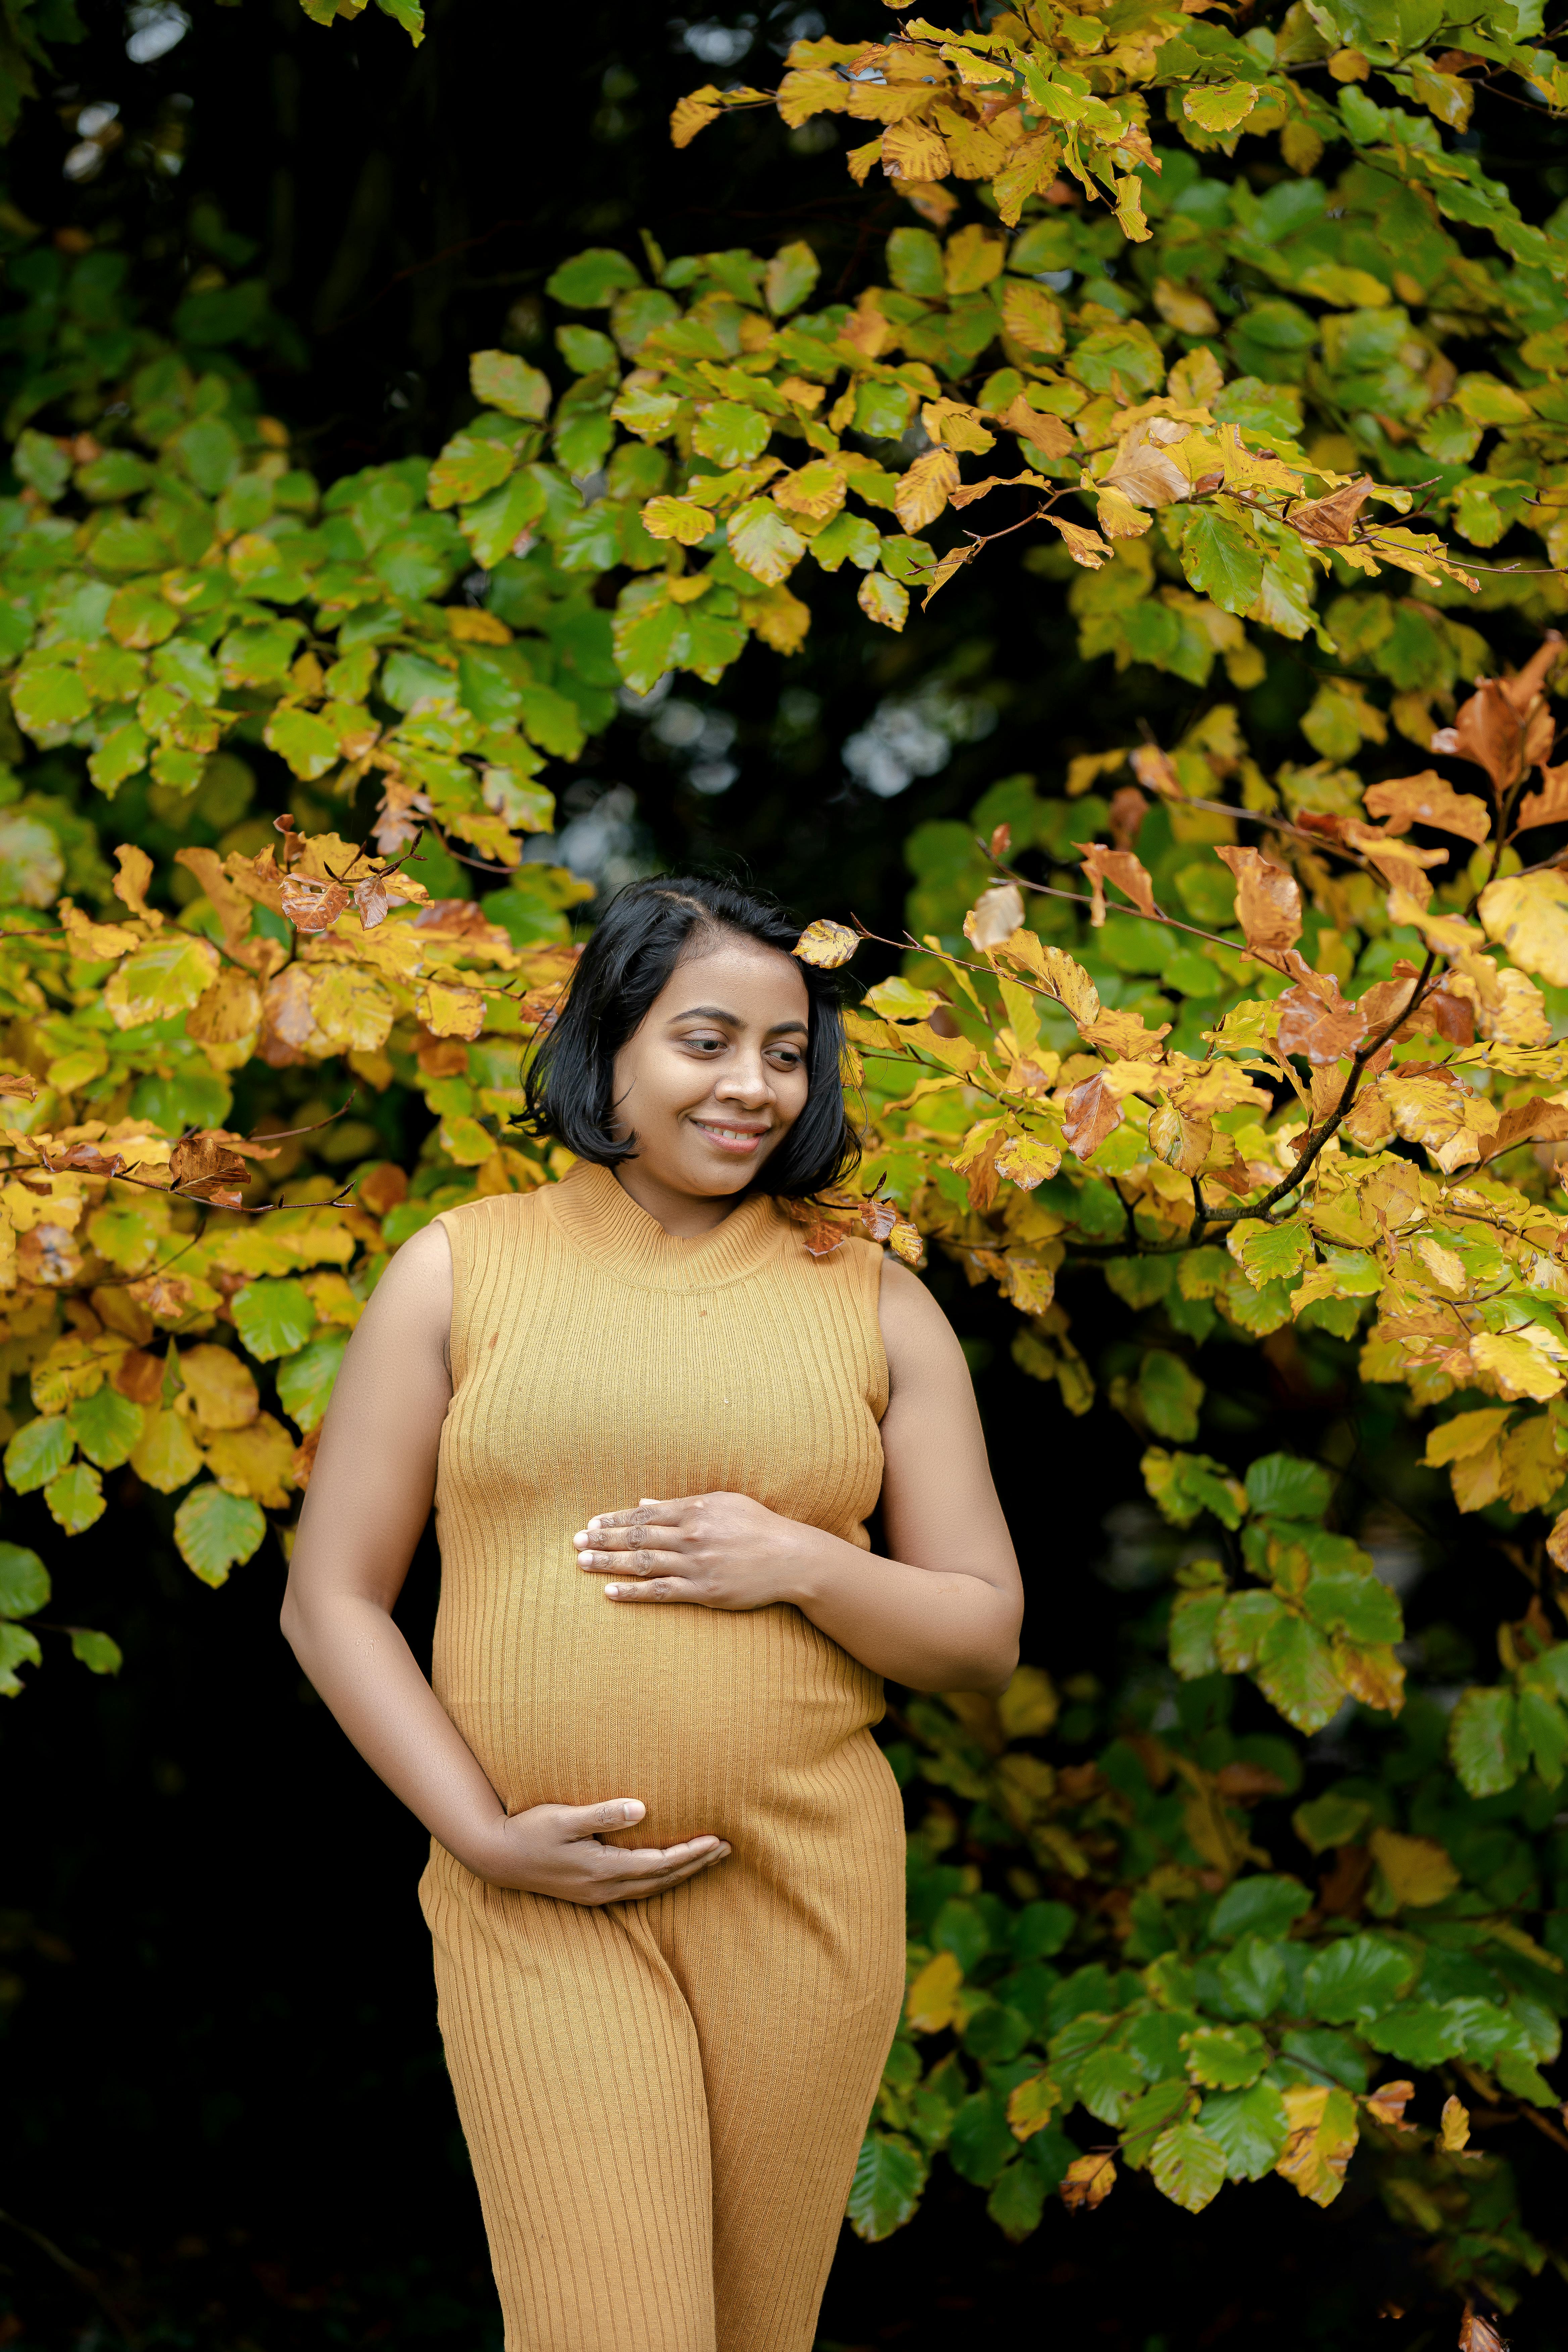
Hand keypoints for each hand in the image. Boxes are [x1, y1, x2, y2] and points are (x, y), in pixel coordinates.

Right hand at [468, 1798, 730, 1903]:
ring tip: (707, 1859)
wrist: (497, 1858)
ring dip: (682, 1874)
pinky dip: (660, 1881)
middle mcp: (604, 1887)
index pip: (659, 1865)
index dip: (690, 1854)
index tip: (717, 1841)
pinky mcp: (590, 1893)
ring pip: (652, 1888)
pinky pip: (637, 1890)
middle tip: (726, 1850)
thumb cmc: (529, 1831)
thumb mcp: (563, 1817)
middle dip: (696, 1866)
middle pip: (662, 1880)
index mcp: (602, 1869)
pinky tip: (668, 1872)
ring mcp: (597, 1894)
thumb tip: (641, 1808)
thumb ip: (602, 1814)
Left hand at [573, 1491, 823, 1610]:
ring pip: (642, 1563)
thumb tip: (644, 1503)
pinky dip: (632, 1592)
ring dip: (608, 1562)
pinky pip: (660, 1591)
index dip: (614, 1519)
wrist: (791, 1557)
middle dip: (602, 1538)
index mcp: (695, 1509)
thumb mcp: (722, 1503)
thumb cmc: (757, 1526)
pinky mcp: (703, 1590)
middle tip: (575, 1542)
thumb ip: (680, 1504)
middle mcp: (691, 1534)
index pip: (644, 1515)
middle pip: (637, 1537)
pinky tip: (610, 1591)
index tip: (591, 1522)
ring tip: (582, 1562)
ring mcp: (696, 1563)